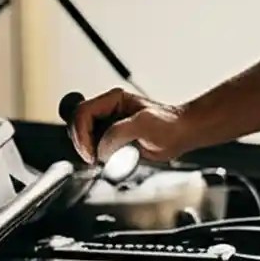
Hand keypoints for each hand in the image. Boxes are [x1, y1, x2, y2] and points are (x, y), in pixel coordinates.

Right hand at [67, 87, 194, 163]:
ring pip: (84, 137)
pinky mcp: (113, 138)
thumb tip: (102, 147)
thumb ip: (118, 133)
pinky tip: (111, 160)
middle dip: (83, 143)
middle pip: (78, 124)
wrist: (182, 134)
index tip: (92, 153)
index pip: (82, 113)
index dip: (82, 134)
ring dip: (90, 151)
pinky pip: (94, 147)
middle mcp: (108, 110)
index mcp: (113, 100)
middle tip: (94, 159)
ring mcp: (109, 124)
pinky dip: (98, 156)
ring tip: (105, 159)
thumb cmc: (170, 124)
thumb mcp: (144, 124)